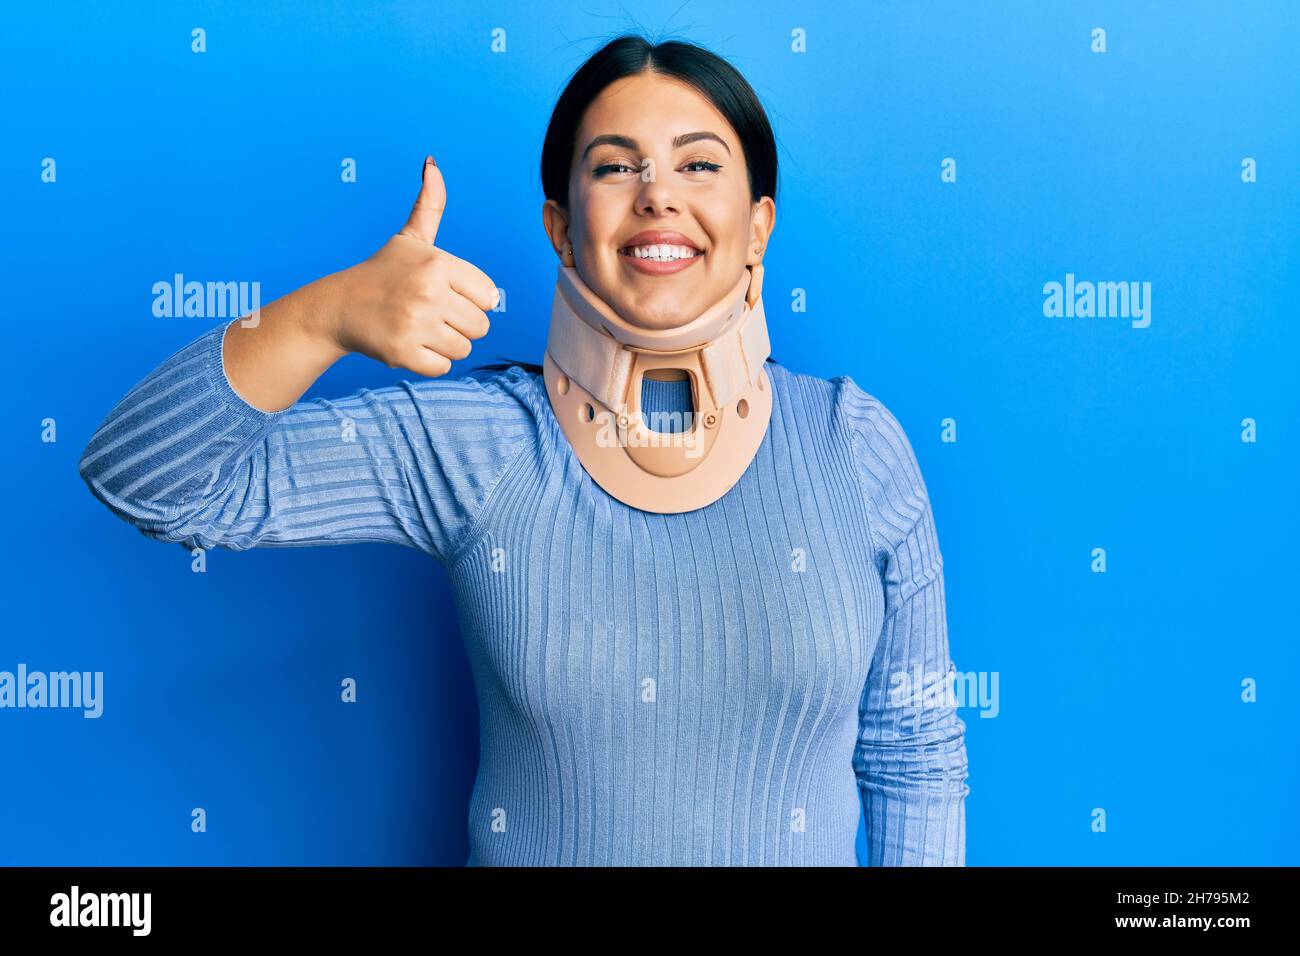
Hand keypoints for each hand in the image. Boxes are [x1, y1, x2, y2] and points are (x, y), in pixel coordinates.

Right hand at [329, 156, 499, 376]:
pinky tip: (409, 344)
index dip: (469, 299)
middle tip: (429, 314)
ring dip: (445, 344)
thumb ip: (429, 205)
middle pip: (481, 326)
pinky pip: (443, 367)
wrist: (339, 307)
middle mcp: (428, 292)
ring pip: (464, 348)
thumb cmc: (383, 273)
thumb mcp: (409, 238)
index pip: (489, 296)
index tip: (443, 293)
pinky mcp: (403, 354)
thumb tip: (432, 165)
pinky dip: (429, 362)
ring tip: (419, 328)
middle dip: (459, 324)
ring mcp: (415, 324)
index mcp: (437, 264)